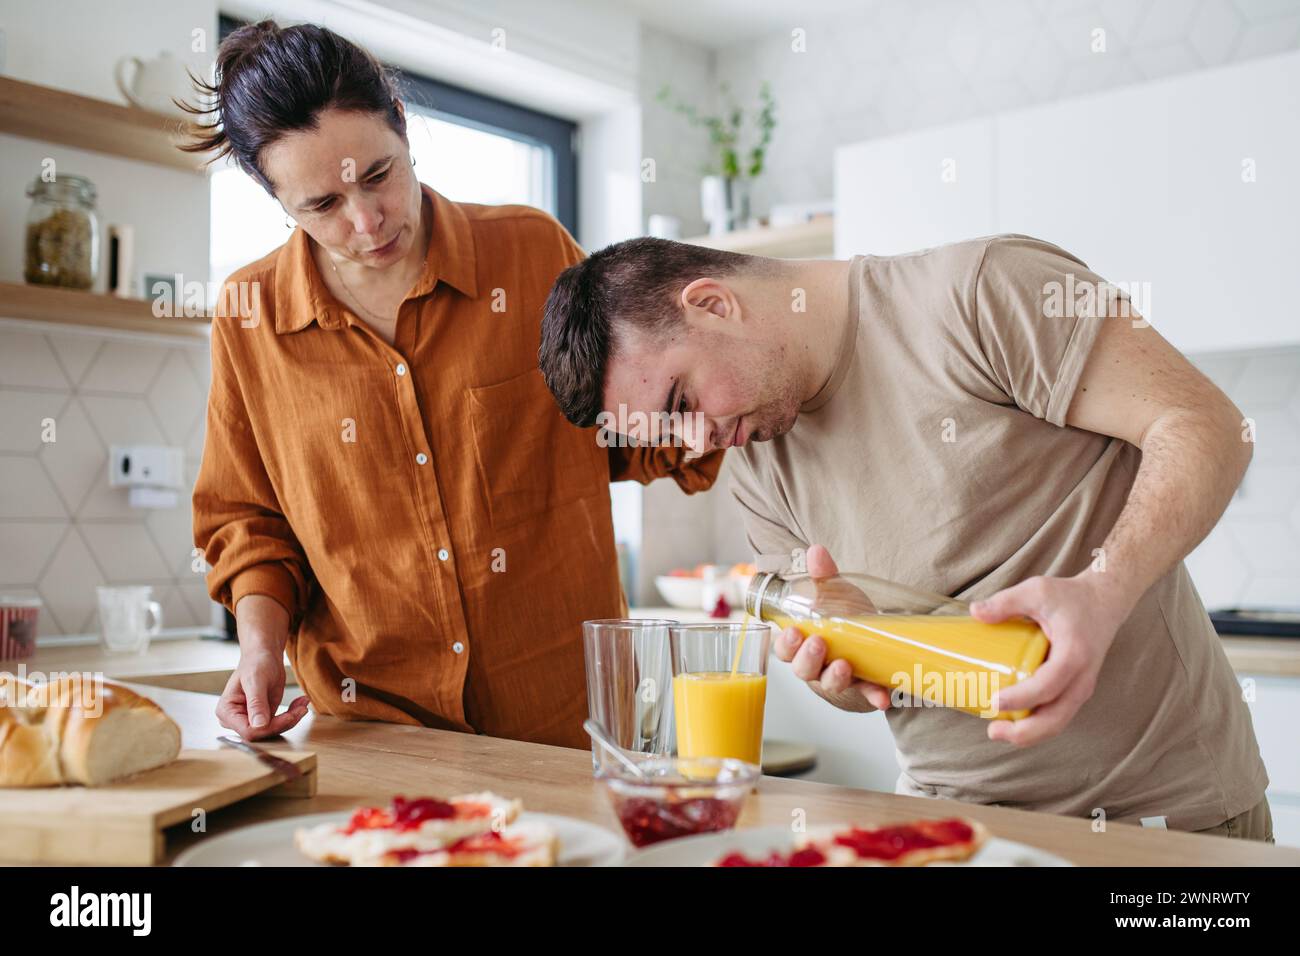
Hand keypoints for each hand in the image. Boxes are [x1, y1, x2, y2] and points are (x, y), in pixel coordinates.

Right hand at [216, 647, 309, 739]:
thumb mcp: (256, 681)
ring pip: (273, 730)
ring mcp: (250, 720)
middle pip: (262, 733)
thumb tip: (258, 725)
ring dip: (292, 718)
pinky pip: (279, 723)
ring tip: (302, 702)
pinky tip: (300, 703)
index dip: (270, 727)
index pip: (248, 731)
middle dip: (284, 722)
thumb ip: (256, 703)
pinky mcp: (263, 718)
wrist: (263, 656)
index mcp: (226, 712)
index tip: (290, 716)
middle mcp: (235, 719)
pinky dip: (292, 714)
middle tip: (302, 708)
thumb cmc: (255, 663)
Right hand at [772, 544, 892, 713]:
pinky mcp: (862, 689)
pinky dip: (872, 696)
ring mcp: (838, 679)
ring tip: (843, 666)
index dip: (785, 643)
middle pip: (802, 669)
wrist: (873, 645)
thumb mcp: (834, 596)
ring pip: (829, 684)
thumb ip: (822, 576)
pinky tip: (881, 697)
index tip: (794, 632)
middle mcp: (816, 665)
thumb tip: (816, 551)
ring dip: (834, 677)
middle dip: (807, 659)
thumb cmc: (845, 621)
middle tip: (817, 643)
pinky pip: (865, 695)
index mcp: (802, 643)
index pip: (784, 648)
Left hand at [970, 570, 1130, 745]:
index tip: (994, 702)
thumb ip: (1006, 601)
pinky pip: (1058, 715)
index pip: (1047, 686)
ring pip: (1058, 722)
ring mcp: (1081, 687)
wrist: (1105, 602)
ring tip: (998, 731)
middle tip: (992, 731)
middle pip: (1056, 718)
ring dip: (1030, 734)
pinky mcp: (1076, 690)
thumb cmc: (1070, 597)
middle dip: (1024, 732)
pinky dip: (1037, 725)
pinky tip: (1013, 722)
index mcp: (1074, 654)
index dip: (1021, 699)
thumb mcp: (1038, 590)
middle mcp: (1082, 678)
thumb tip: (975, 612)